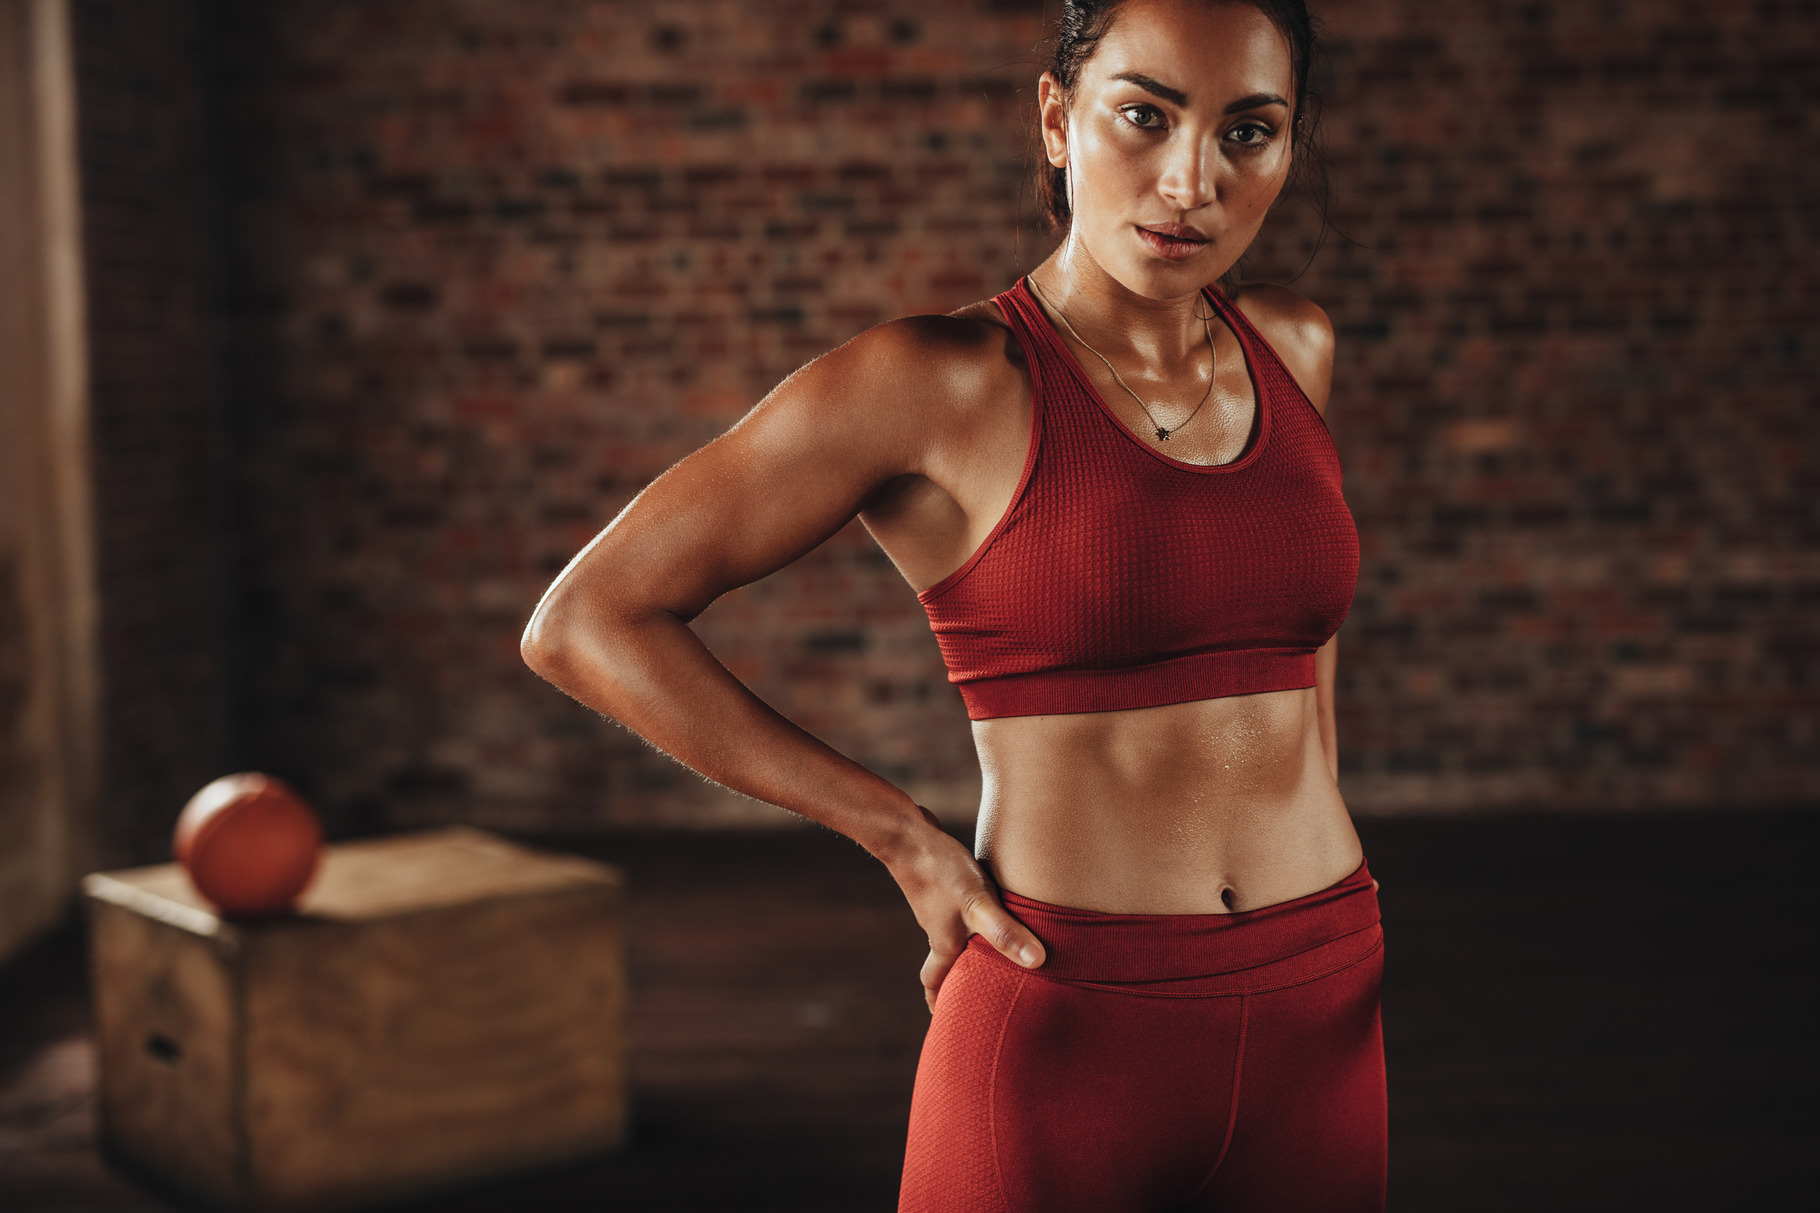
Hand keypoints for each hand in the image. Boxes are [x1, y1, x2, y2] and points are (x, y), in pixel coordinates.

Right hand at [887, 807, 1045, 1012]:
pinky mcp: (945, 885)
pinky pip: (963, 910)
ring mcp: (940, 906)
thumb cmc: (939, 869)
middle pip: (948, 963)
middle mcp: (940, 928)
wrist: (906, 832)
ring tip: (1001, 951)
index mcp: (944, 943)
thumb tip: (1037, 962)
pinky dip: (978, 917)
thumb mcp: (977, 902)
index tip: (945, 1019)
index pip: (935, 982)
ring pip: (958, 935)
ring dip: (975, 947)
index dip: (939, 1002)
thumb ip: (1004, 932)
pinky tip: (999, 906)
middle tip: (985, 991)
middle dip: (963, 979)